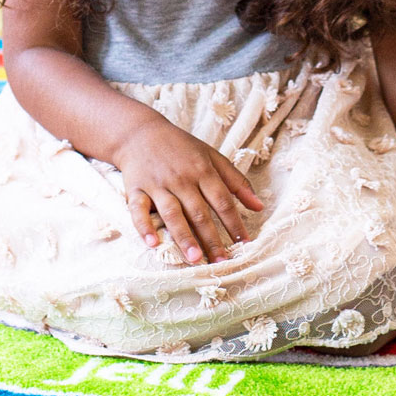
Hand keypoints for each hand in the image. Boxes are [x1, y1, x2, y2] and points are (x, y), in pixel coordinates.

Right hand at [112, 114, 264, 264]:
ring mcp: (157, 184)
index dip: (234, 223)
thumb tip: (259, 207)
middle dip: (211, 238)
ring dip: (183, 236)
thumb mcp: (212, 157)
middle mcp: (181, 179)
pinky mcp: (136, 189)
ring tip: (194, 259)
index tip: (244, 244)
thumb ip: (236, 182)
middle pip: (198, 212)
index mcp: (202, 171)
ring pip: (172, 213)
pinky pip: (138, 210)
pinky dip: (144, 226)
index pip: (222, 201)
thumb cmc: (181, 148)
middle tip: (221, 262)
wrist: (141, 132)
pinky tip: (152, 243)